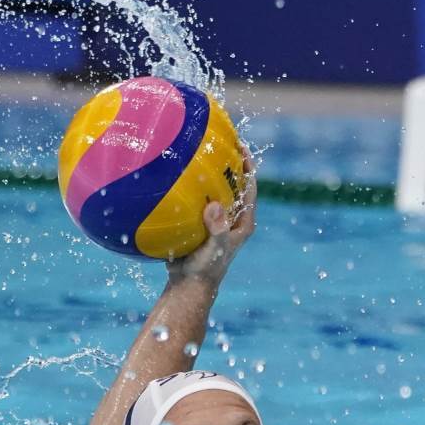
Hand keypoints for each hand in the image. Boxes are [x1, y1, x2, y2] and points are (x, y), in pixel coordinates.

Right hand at [167, 144, 256, 288]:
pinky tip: (174, 175)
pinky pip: (196, 200)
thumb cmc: (205, 269)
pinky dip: (189, 188)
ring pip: (214, 191)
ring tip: (195, 151)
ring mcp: (216, 221)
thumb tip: (215, 206)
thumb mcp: (214, 249)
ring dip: (207, 174)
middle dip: (227, 163)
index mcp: (243, 222)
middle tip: (216, 140)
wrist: (188, 285)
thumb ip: (217, 229)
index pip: (250, 187)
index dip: (247, 165)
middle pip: (233, 184)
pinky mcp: (200, 224)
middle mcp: (232, 219)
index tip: (240, 145)